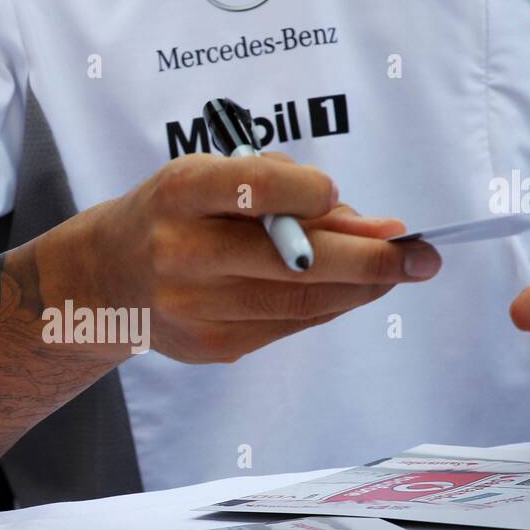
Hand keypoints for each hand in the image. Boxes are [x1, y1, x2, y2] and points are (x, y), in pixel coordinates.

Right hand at [50, 152, 440, 363]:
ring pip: (300, 303)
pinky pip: (287, 327)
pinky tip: (344, 290)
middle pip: (294, 263)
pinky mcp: (210, 348)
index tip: (341, 196)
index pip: (256, 189)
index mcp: (179, 194)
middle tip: (424, 256)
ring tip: (397, 270)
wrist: (104, 281)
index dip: (310, 194)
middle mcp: (181, 254)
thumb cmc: (175, 215)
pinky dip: (326, 307)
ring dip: (361, 288)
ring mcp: (194, 310)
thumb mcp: (213, 181)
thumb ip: (290, 192)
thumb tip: (381, 226)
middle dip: (371, 260)